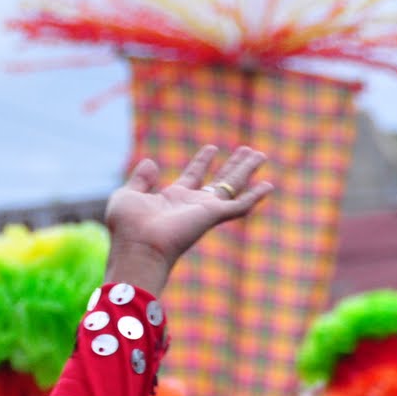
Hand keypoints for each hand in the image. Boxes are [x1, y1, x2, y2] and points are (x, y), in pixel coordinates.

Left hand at [104, 145, 272, 295]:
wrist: (137, 247)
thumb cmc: (128, 228)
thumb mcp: (128, 195)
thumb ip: (140, 179)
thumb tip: (151, 162)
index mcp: (173, 200)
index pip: (193, 176)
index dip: (202, 161)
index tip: (211, 148)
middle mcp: (192, 205)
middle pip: (219, 181)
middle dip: (233, 165)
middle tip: (248, 150)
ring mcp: (204, 211)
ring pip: (233, 188)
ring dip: (246, 171)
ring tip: (261, 155)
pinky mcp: (212, 216)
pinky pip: (239, 206)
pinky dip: (255, 196)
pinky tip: (268, 186)